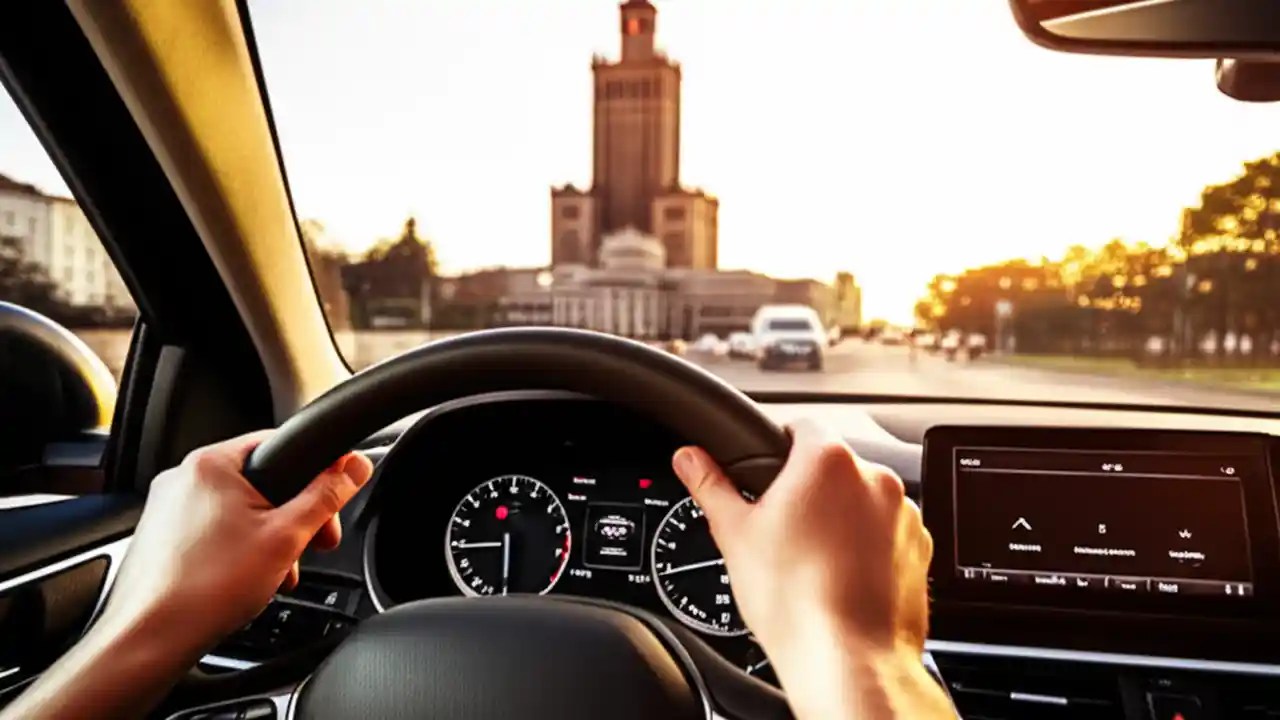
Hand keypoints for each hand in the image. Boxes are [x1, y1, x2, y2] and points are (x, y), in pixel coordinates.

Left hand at [101, 431, 373, 651]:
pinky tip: (248, 578)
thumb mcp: (286, 536)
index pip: (281, 444)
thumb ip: (326, 497)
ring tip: (277, 569)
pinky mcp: (162, 537)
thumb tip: (353, 468)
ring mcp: (168, 508)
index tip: (334, 499)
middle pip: (261, 481)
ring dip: (268, 537)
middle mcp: (183, 478)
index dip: (318, 473)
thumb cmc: (206, 587)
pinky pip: (214, 530)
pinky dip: (238, 548)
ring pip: (239, 509)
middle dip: (294, 515)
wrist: (151, 637)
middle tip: (313, 543)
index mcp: (212, 463)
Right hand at [672, 420, 950, 718]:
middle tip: (781, 530)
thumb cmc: (795, 602)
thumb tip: (690, 459)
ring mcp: (904, 515)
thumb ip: (711, 486)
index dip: (775, 449)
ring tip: (812, 562)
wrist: (848, 662)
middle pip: (832, 466)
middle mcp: (875, 478)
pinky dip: (868, 547)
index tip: (766, 475)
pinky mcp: (919, 549)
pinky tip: (840, 577)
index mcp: (827, 460)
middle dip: (808, 491)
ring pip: (862, 501)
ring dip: (841, 518)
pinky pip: (888, 534)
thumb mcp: (735, 535)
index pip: (799, 426)